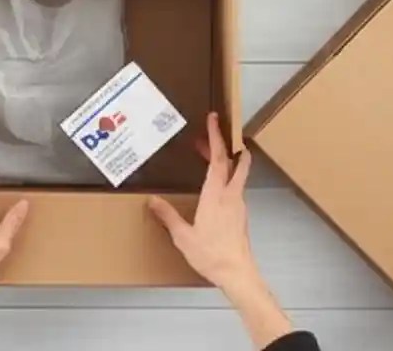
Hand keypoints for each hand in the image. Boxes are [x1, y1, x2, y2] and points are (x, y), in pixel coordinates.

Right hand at [148, 112, 257, 292]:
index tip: (214, 120)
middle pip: (233, 162)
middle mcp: (231, 195)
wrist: (237, 273)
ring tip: (210, 157)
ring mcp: (238, 205)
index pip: (218, 159)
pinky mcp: (241, 215)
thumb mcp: (183, 236)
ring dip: (226, 161)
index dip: (216, 137)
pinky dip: (226, 178)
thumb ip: (168, 216)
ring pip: (236, 174)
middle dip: (223, 144)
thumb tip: (152, 200)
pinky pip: (235, 188)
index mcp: (216, 195)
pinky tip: (213, 187)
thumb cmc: (211, 255)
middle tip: (208, 135)